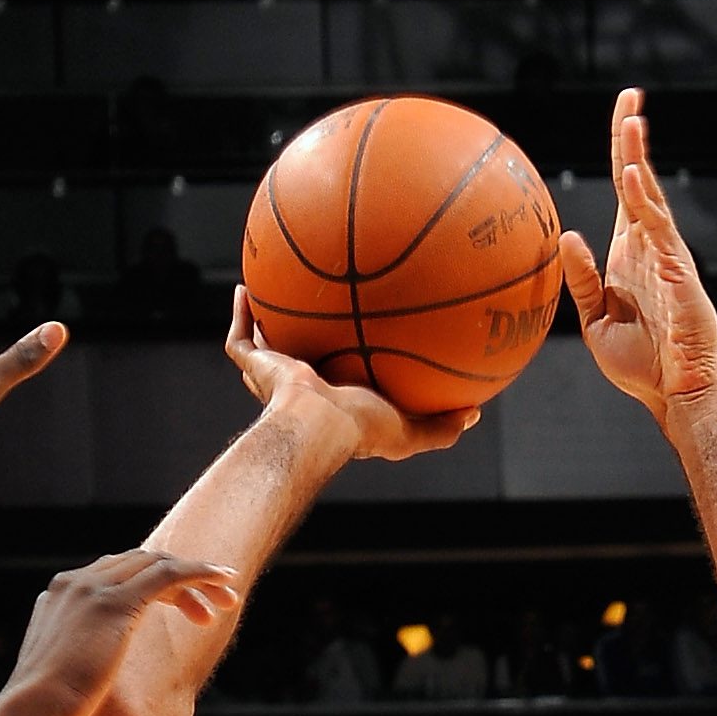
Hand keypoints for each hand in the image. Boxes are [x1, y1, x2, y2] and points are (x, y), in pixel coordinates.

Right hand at [2, 549, 239, 715]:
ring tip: (228, 602)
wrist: (31, 712)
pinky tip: (223, 581)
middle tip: (215, 605)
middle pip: (138, 563)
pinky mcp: (115, 602)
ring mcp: (93, 588)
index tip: (181, 608)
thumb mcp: (59, 677)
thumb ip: (75, 662)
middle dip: (180, 578)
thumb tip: (87, 681)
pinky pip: (167, 575)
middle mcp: (75, 582)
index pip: (115, 573)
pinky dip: (198, 573)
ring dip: (196, 577)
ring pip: (157, 565)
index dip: (152, 586)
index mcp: (60, 595)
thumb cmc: (42, 711)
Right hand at [224, 284, 480, 458]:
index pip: (339, 378)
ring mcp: (275, 378)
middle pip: (300, 357)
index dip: (346, 359)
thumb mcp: (411, 430)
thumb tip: (475, 413)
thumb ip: (441, 425)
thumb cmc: (361, 429)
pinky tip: (246, 285)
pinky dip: (241, 313)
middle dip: (302, 336)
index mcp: (335, 402)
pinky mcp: (256, 368)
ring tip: (271, 288)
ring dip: (267, 320)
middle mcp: (302, 389)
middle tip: (315, 307)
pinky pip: (242, 336)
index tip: (358, 335)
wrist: (317, 425)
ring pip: (265, 346)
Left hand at [560, 89, 716, 415]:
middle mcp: (648, 244)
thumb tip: (567, 236)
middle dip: (632, 136)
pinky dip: (647, 201)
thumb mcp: (595, 322)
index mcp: (627, 252)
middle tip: (629, 94)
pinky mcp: (678, 271)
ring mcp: (665, 254)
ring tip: (632, 119)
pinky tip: (636, 175)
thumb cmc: (640, 366)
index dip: (620, 153)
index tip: (620, 115)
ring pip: (650, 195)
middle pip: (637, 179)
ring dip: (639, 156)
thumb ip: (583, 280)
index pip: (623, 190)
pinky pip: (659, 229)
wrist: (674, 393)